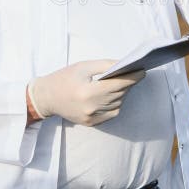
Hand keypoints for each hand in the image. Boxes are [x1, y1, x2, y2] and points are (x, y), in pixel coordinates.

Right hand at [28, 60, 144, 125]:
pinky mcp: (92, 123)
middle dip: (129, 83)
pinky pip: (112, 112)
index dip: (132, 77)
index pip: (117, 84)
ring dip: (123, 92)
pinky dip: (116, 102)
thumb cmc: (64, 78)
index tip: (143, 70)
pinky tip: (113, 94)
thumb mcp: (83, 66)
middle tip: (136, 72)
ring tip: (123, 82)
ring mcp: (92, 118)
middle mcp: (91, 108)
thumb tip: (125, 65)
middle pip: (119, 94)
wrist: (45, 98)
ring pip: (118, 103)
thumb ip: (105, 65)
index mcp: (87, 92)